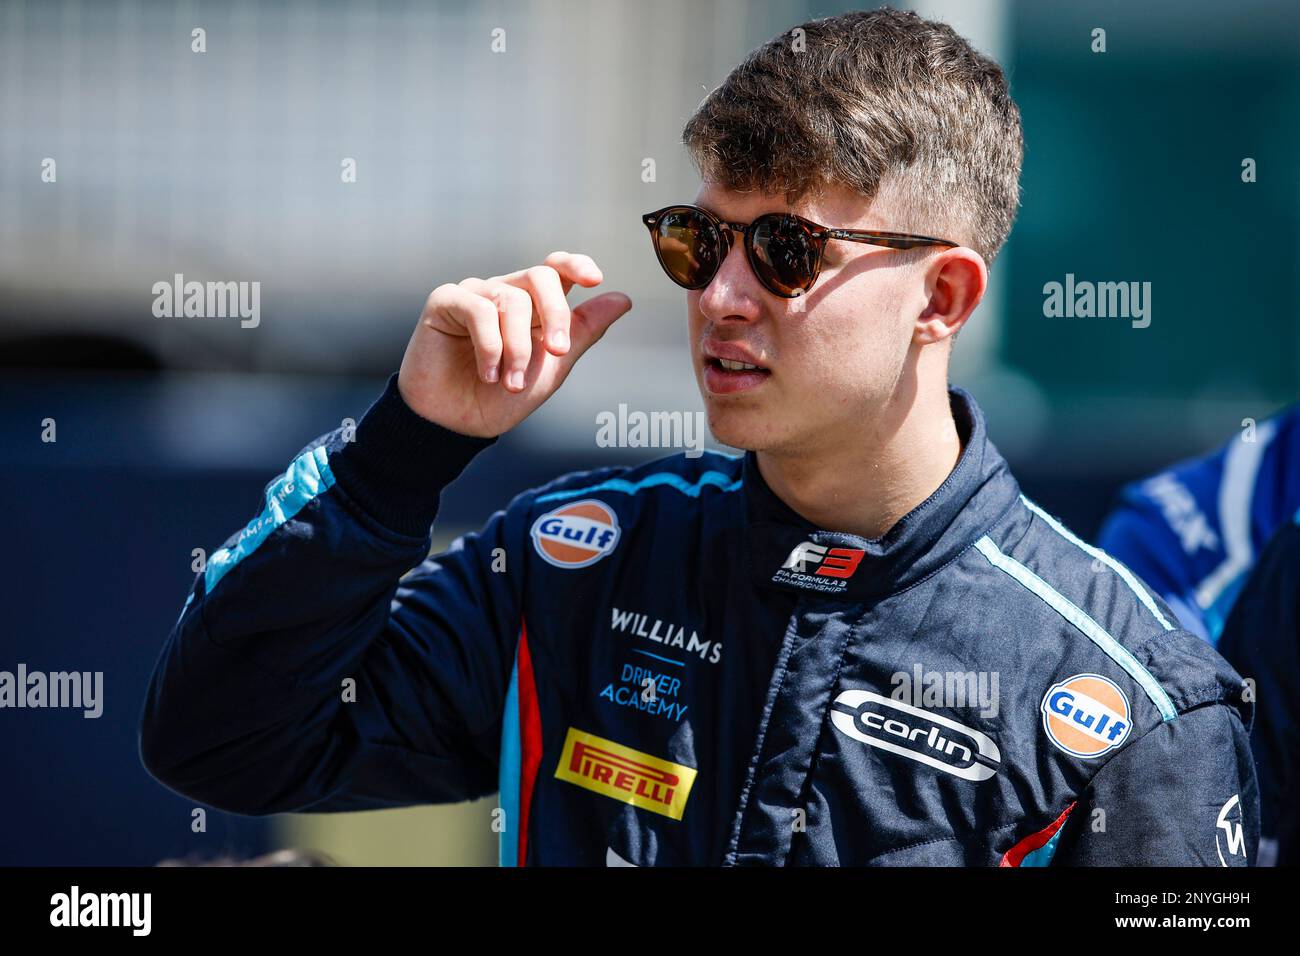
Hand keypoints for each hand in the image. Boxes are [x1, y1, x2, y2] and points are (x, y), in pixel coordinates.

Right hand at [397, 252, 631, 436]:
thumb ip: (584, 330)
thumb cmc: (502, 397)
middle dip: (555, 313)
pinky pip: (478, 309)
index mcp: (533, 304)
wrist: (459, 424)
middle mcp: (505, 292)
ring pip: (512, 299)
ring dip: (518, 348)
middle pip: (540, 277)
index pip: (556, 268)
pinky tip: (488, 373)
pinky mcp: (445, 301)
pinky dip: (490, 345)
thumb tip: (623, 299)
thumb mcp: (553, 366)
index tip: (594, 279)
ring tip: (512, 383)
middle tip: (557, 352)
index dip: (576, 264)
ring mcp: (475, 293)